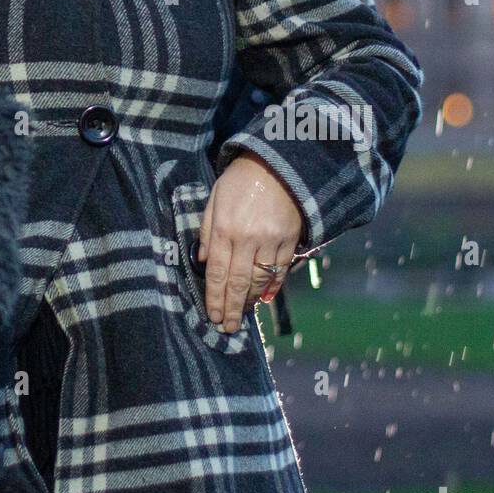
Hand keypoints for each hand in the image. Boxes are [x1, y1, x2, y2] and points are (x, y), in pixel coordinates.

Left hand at [196, 153, 304, 331]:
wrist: (278, 164)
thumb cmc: (240, 180)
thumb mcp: (216, 199)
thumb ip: (207, 230)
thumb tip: (203, 261)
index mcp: (225, 229)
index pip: (218, 272)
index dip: (215, 298)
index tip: (213, 316)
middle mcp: (248, 239)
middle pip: (238, 283)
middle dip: (231, 308)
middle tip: (227, 328)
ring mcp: (271, 241)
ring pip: (259, 280)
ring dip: (250, 301)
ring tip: (242, 314)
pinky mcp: (289, 241)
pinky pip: (280, 271)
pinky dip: (271, 287)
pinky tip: (263, 298)